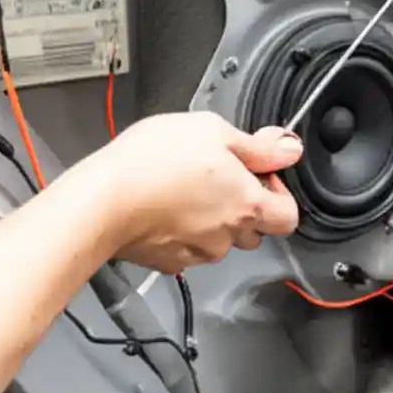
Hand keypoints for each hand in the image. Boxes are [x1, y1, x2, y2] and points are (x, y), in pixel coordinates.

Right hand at [90, 112, 302, 272]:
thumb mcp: (212, 130)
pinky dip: (183, 232)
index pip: (289, 216)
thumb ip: (257, 146)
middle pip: (256, 230)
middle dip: (244, 206)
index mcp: (248, 204)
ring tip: (184, 188)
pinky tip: (164, 207)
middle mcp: (229, 236)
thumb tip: (288, 149)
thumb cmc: (153, 161)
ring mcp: (199, 253)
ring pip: (222, 241)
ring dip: (213, 220)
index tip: (257, 174)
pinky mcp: (170, 262)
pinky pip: (189, 249)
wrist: (102, 201)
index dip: (279, 194)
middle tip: (217, 177)